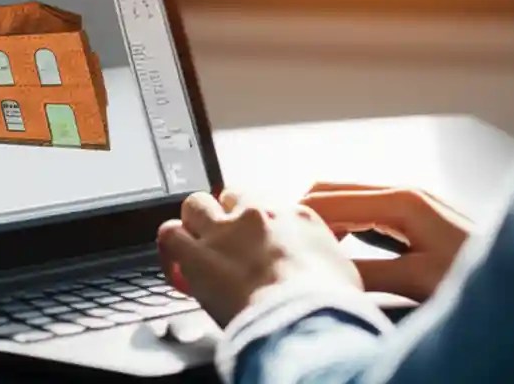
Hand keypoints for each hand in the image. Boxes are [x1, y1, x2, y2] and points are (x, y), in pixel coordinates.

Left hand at [156, 191, 359, 326]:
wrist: (305, 318)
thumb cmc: (330, 304)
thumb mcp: (343, 274)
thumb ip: (326, 262)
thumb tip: (328, 274)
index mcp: (297, 217)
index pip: (269, 206)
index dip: (258, 224)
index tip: (258, 241)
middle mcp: (257, 214)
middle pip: (229, 196)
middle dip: (225, 215)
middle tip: (225, 241)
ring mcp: (224, 230)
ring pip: (195, 205)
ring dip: (194, 224)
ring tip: (196, 246)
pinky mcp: (197, 254)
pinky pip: (169, 234)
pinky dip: (169, 247)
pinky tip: (175, 263)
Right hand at [301, 183, 471, 301]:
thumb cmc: (472, 278)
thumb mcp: (417, 280)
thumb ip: (365, 273)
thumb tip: (320, 271)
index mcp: (400, 201)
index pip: (328, 200)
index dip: (299, 221)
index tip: (280, 248)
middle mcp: (401, 191)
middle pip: (332, 191)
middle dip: (306, 217)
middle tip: (290, 252)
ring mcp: (409, 200)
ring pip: (347, 200)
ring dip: (325, 222)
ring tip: (310, 256)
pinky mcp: (414, 215)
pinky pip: (365, 212)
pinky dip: (344, 227)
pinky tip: (340, 255)